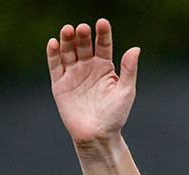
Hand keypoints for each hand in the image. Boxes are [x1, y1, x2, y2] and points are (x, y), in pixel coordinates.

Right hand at [47, 19, 138, 149]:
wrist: (97, 137)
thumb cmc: (115, 116)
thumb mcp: (126, 91)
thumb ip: (129, 70)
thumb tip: (136, 48)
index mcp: (104, 66)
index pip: (103, 44)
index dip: (102, 33)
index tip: (102, 23)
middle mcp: (88, 67)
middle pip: (83, 45)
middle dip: (82, 36)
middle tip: (82, 29)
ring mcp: (73, 74)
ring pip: (68, 52)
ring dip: (67, 40)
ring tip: (68, 30)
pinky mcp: (59, 84)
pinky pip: (55, 66)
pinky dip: (53, 54)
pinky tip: (53, 43)